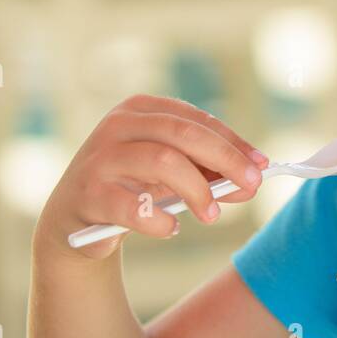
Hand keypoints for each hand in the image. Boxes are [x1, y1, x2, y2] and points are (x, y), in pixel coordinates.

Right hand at [33, 94, 267, 261]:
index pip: (196, 120)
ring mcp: (100, 157)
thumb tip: (251, 183)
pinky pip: (133, 206)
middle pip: (183, 134)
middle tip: (251, 187)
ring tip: (211, 215)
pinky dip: (159, 220)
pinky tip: (170, 228)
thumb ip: (209, 174)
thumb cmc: (133, 187)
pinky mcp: (88, 194)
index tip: (262, 165)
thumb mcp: (172, 175)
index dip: (233, 142)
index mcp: (142, 109)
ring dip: (196, 190)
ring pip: (162, 161)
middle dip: (224, 160)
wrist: (75, 219)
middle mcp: (118, 125)